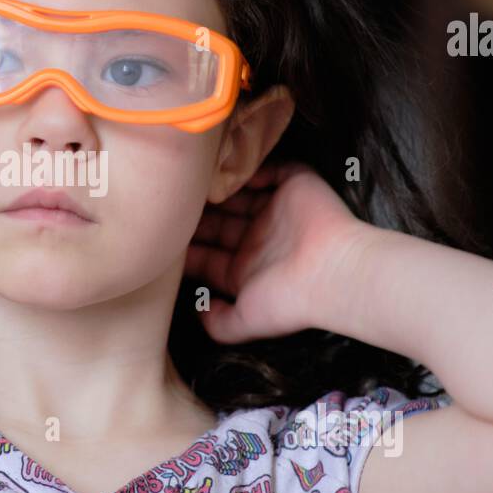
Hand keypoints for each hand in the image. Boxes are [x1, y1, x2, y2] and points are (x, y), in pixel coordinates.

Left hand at [185, 161, 370, 341]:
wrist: (332, 272)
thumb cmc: (289, 300)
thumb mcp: (243, 322)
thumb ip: (217, 322)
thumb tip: (197, 309)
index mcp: (243, 270)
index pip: (206, 256)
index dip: (185, 248)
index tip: (161, 237)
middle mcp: (257, 240)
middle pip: (218, 223)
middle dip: (195, 217)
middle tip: (170, 205)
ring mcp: (276, 212)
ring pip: (238, 196)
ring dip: (217, 192)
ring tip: (194, 184)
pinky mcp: (295, 186)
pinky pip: (270, 171)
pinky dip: (251, 170)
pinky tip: (228, 173)